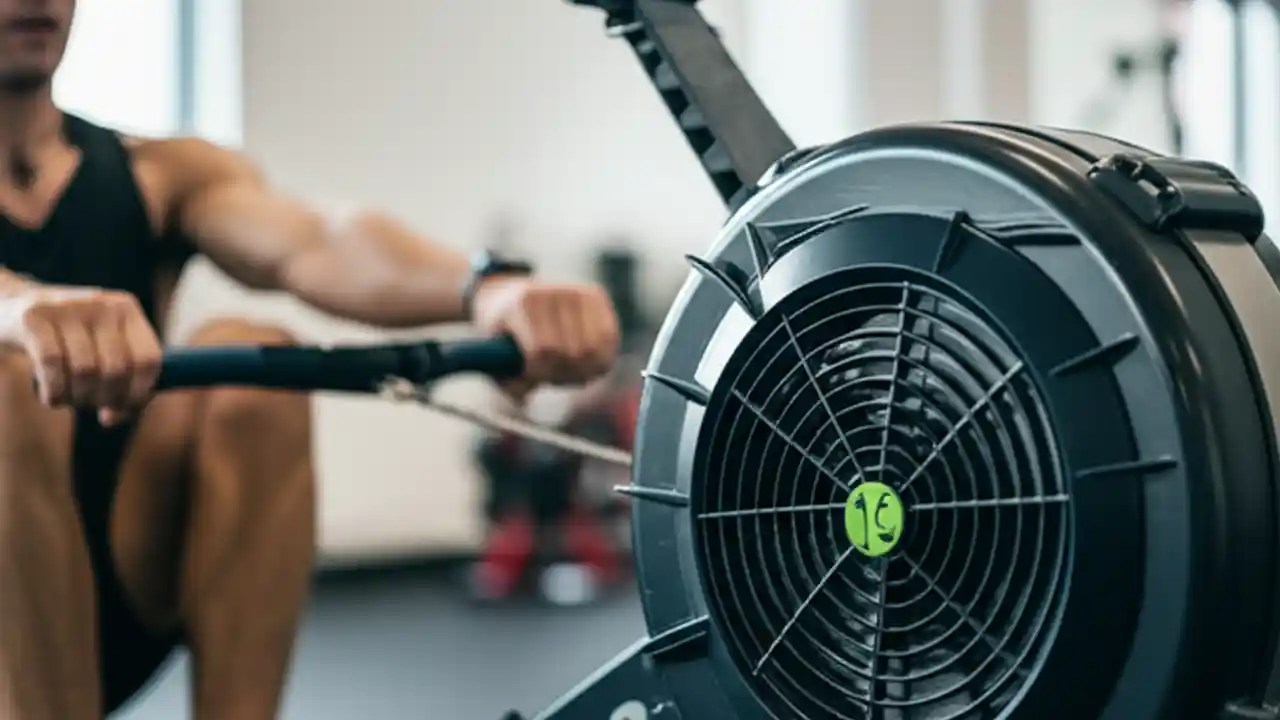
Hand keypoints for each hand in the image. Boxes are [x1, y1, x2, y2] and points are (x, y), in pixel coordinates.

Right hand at [0, 283, 162, 425]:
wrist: (14, 306)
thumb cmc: (67, 339)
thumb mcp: (101, 349)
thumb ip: (122, 383)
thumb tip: (113, 418)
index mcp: (127, 310)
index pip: (149, 359)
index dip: (138, 394)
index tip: (117, 409)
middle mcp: (102, 305)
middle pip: (117, 370)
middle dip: (104, 399)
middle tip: (88, 404)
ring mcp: (68, 307)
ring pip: (85, 370)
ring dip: (77, 399)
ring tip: (68, 399)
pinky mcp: (35, 316)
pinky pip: (52, 364)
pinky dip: (54, 391)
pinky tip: (51, 396)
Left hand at [469, 276, 619, 399]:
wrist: (513, 294)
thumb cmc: (504, 332)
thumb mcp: (493, 354)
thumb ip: (508, 381)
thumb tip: (525, 397)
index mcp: (523, 304)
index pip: (543, 351)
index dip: (541, 373)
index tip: (532, 377)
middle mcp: (553, 292)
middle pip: (571, 353)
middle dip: (562, 374)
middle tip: (551, 377)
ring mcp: (577, 292)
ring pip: (593, 350)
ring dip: (582, 371)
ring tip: (566, 371)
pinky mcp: (596, 295)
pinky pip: (609, 338)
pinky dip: (600, 359)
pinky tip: (585, 363)